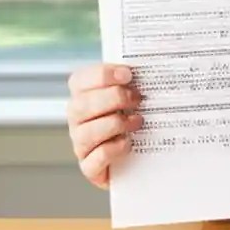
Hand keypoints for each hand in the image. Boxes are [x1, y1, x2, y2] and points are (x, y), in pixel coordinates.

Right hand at [66, 63, 144, 188]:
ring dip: (116, 124)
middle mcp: (77, 119)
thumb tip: (152, 63)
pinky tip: (129, 143)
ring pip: (87, 132)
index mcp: (83, 96)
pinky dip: (114, 149)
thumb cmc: (134, 118)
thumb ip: (134, 80)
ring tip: (138, 121)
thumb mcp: (132, 94)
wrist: (140, 158)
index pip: (79, 80)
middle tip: (137, 98)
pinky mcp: (90, 167)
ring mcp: (81, 143)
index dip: (102, 75)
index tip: (128, 74)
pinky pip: (96, 158)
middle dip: (113, 98)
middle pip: (81, 105)